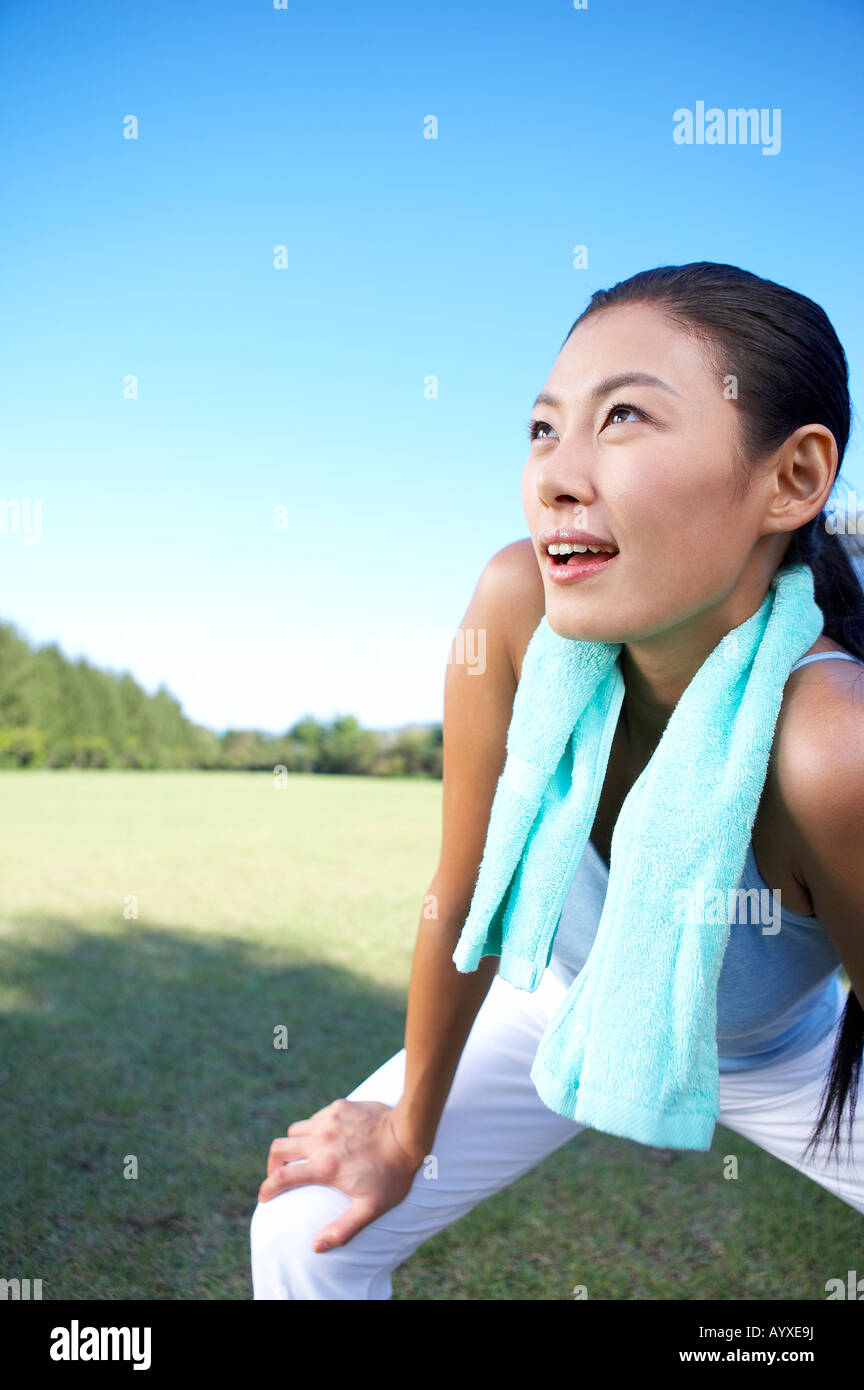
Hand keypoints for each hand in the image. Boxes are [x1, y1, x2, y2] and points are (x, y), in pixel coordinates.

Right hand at [258, 1098, 425, 1252]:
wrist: (409, 1133)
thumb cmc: (393, 1174)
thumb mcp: (371, 1208)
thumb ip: (343, 1229)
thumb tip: (316, 1246)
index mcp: (325, 1167)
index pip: (282, 1178)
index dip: (267, 1189)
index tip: (264, 1197)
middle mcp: (321, 1141)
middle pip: (279, 1148)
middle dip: (273, 1164)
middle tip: (280, 1174)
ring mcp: (329, 1121)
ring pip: (294, 1130)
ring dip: (293, 1144)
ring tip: (302, 1156)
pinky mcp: (339, 1106)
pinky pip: (315, 1117)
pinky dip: (312, 1129)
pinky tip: (325, 1137)